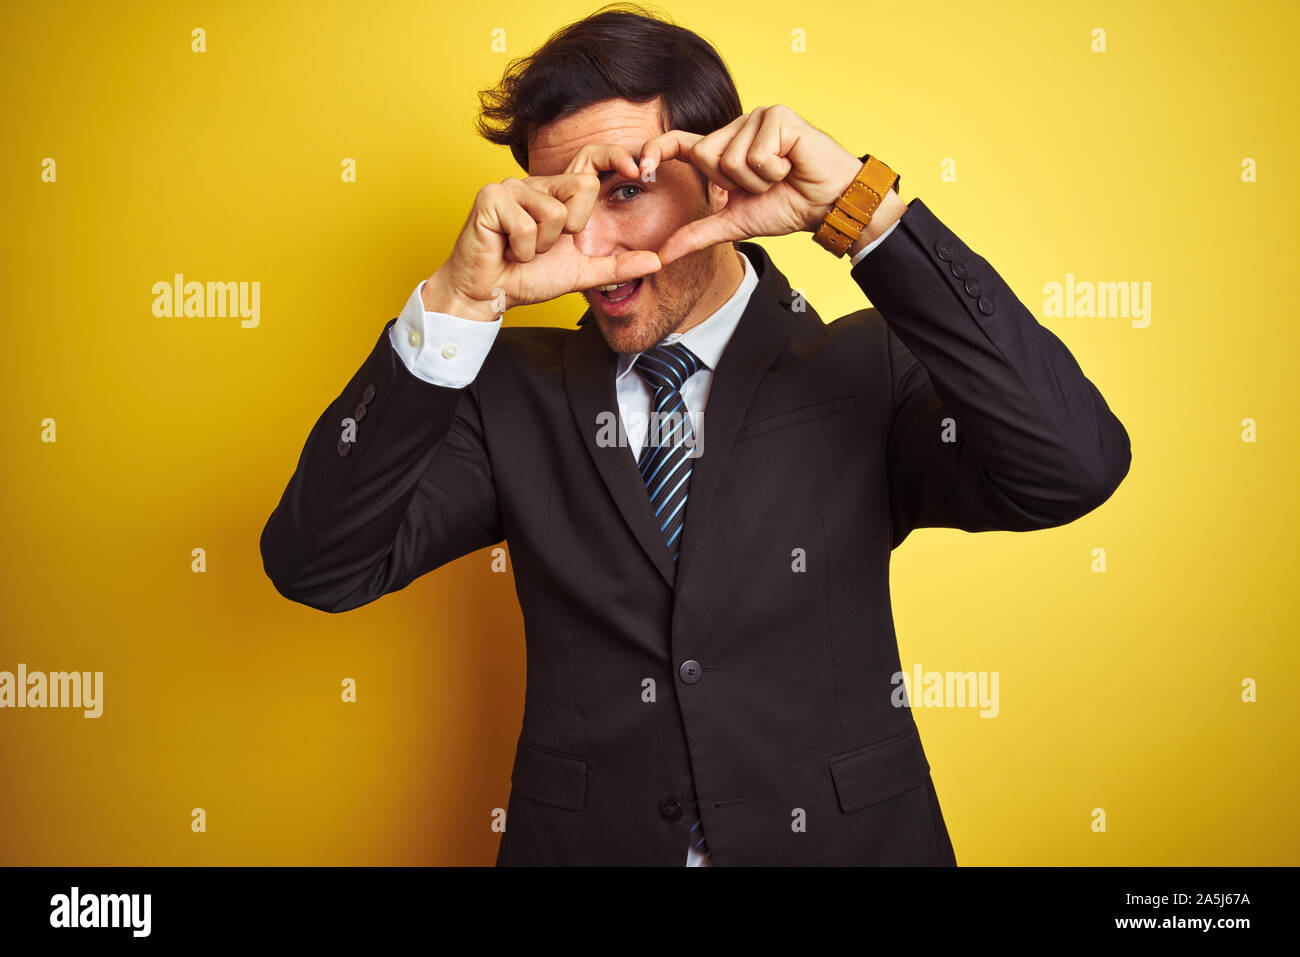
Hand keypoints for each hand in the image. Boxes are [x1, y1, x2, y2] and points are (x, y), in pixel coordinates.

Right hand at [427, 155, 661, 321]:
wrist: (488, 295)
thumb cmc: (527, 278)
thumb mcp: (582, 273)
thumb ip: (617, 266)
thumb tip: (657, 262)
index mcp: (557, 194)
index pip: (590, 160)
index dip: (614, 156)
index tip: (637, 170)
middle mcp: (537, 183)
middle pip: (583, 187)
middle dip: (571, 229)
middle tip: (545, 245)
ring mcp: (511, 187)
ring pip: (554, 213)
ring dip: (541, 246)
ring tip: (521, 249)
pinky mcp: (490, 197)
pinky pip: (525, 226)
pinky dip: (520, 249)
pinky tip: (506, 250)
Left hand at [637, 105, 865, 266]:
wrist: (828, 204)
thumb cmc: (787, 207)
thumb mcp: (733, 224)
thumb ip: (696, 234)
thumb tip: (660, 256)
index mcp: (723, 148)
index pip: (679, 143)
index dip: (656, 150)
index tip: (641, 168)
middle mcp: (737, 127)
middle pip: (705, 156)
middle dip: (734, 183)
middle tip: (764, 184)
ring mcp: (757, 117)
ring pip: (731, 157)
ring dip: (758, 180)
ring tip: (781, 175)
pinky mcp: (778, 116)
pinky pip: (756, 154)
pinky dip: (774, 171)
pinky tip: (792, 165)